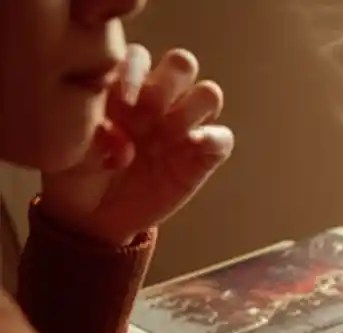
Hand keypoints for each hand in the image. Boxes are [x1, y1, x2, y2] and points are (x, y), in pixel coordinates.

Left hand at [40, 45, 233, 245]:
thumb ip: (91, 132)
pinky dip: (215, 139)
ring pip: (208, 94)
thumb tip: (118, 134)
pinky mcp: (202, 158)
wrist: (94, 216)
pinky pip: (223, 138)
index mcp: (123, 88)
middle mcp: (158, 101)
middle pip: (182, 65)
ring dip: (194, 108)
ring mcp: (183, 128)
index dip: (135, 71)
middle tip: (151, 112)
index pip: (139, 58)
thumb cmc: (77, 173)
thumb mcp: (71, 148)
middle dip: (171, 82)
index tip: (123, 102)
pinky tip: (195, 147)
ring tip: (172, 133)